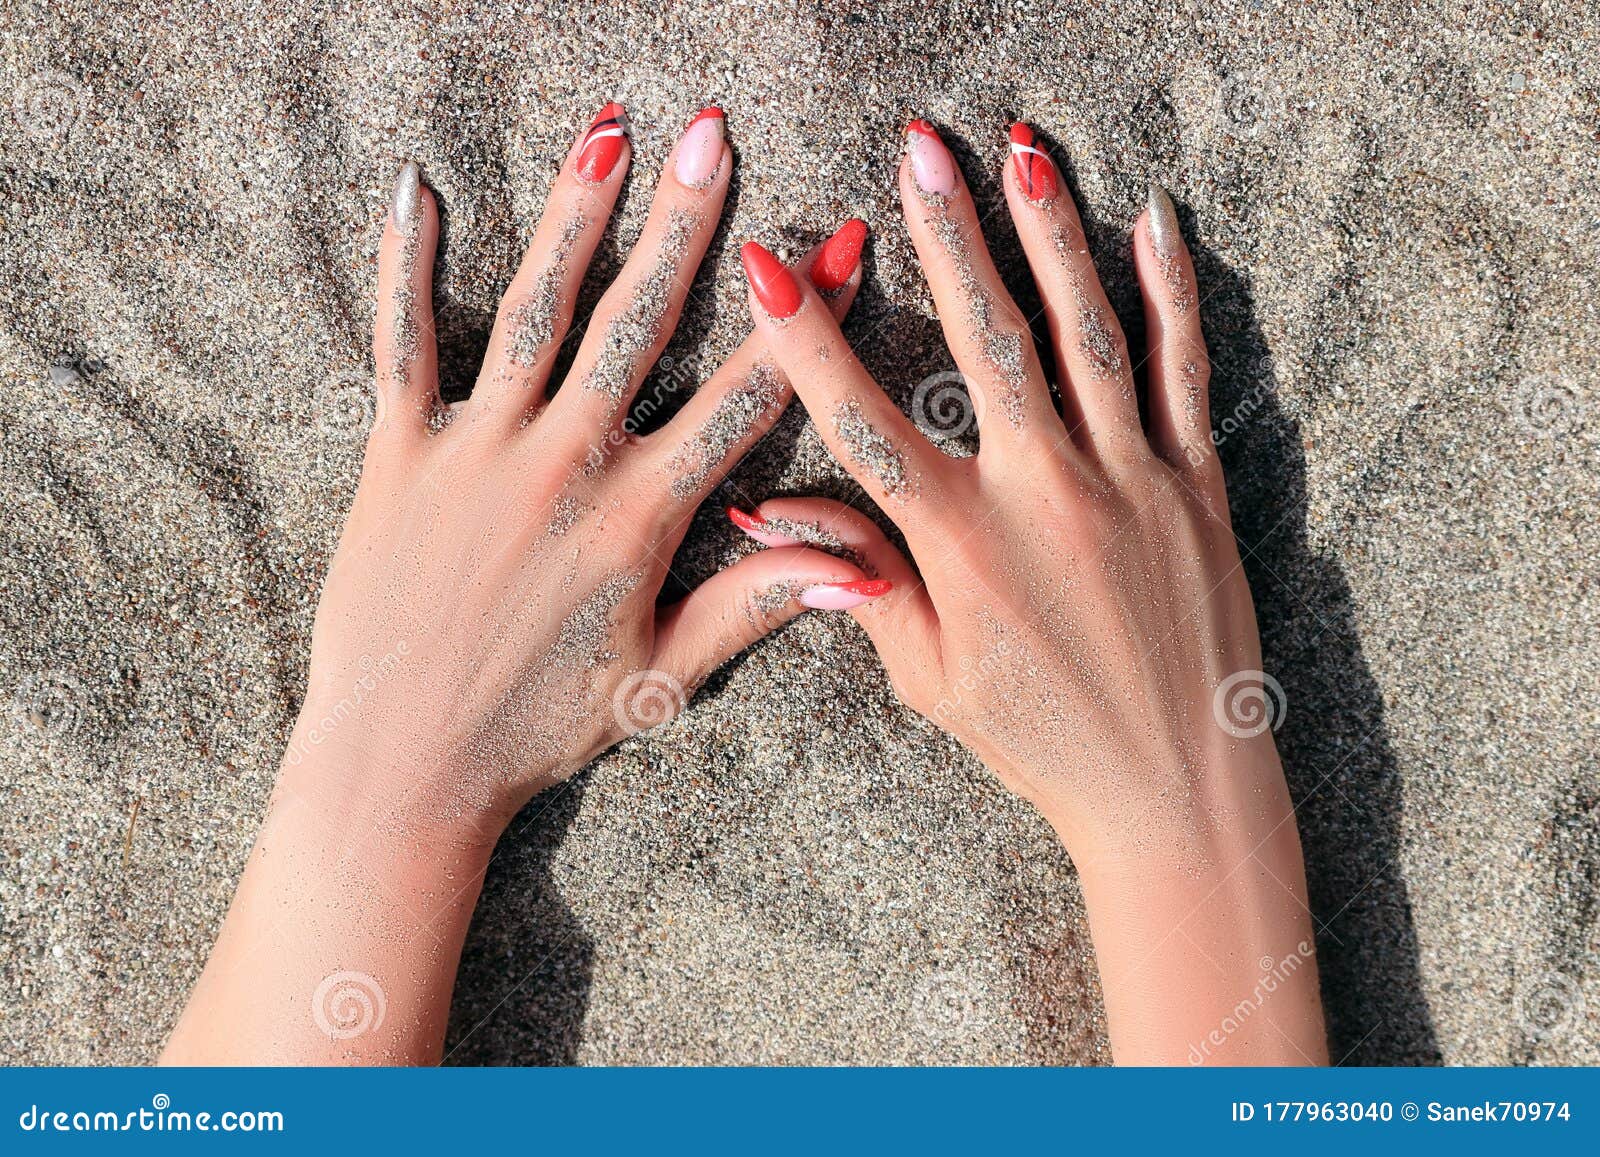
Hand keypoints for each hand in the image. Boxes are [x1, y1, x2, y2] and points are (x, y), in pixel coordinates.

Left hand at [298, 105, 881, 846]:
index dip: (802, 319)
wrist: (400, 763)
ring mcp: (477, 450)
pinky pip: (401, 342)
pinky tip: (417, 191)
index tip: (843, 244)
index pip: (742, 397)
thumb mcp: (662, 677)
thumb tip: (862, 569)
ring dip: (575, 216)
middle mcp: (564, 463)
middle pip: (637, 322)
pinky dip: (404, 266)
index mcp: (639, 515)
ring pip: (538, 310)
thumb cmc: (537, 728)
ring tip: (609, 134)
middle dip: (684, 224)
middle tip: (715, 136)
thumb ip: (756, 606)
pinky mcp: (398, 455)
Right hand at [736, 120, 1325, 1063]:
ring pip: (1086, 334)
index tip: (772, 266)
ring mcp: (1130, 481)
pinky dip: (1171, 294)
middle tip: (916, 150)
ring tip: (1020, 152)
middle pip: (986, 343)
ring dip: (1050, 235)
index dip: (809, 343)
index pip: (866, 423)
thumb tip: (771, 508)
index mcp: (964, 546)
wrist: (1177, 787)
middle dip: (947, 236)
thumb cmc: (1040, 740)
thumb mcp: (930, 676)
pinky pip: (1183, 372)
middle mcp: (1046, 495)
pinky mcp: (1195, 486)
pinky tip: (1154, 222)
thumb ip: (861, 578)